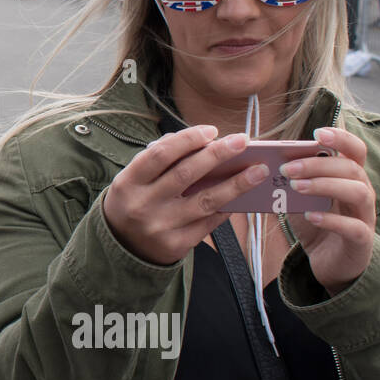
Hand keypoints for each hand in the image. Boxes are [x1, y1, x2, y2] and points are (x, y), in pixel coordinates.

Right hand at [102, 126, 267, 264]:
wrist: (121, 247)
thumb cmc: (134, 202)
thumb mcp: (134, 179)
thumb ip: (161, 160)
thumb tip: (202, 143)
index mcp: (129, 182)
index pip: (161, 154)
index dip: (188, 139)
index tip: (212, 131)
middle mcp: (143, 204)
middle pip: (186, 174)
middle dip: (218, 154)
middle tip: (242, 141)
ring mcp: (161, 226)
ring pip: (205, 200)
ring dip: (236, 184)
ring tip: (259, 170)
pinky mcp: (177, 245)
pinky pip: (209, 222)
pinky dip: (227, 207)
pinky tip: (243, 197)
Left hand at [279, 127, 375, 293]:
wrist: (329, 262)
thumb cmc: (316, 223)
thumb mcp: (300, 198)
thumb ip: (290, 180)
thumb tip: (262, 163)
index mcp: (350, 176)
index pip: (356, 149)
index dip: (341, 138)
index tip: (318, 133)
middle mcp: (363, 192)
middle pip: (351, 168)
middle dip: (318, 164)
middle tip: (287, 168)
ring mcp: (366, 216)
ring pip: (358, 192)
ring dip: (325, 185)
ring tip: (295, 187)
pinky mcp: (362, 240)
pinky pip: (353, 227)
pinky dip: (332, 219)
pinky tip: (311, 215)